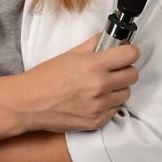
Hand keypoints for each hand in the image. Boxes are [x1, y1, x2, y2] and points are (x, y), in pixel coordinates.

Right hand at [19, 36, 139, 132]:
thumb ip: (93, 45)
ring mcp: (100, 106)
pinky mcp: (97, 121)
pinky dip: (108, 104)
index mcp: (94, 65)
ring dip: (118, 88)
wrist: (29, 103)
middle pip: (132, 75)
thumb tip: (109, 39)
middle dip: (125, 69)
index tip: (126, 52)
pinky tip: (94, 99)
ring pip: (126, 94)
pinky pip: (115, 110)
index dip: (130, 51)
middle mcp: (100, 86)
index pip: (130, 55)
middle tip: (113, 69)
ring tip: (101, 86)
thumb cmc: (46, 77)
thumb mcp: (70, 54)